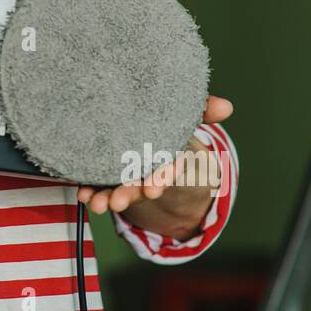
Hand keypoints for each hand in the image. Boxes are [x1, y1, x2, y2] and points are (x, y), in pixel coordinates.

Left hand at [77, 95, 232, 215]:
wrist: (146, 133)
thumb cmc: (167, 124)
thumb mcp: (184, 115)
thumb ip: (202, 110)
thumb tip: (227, 107)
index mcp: (167, 155)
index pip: (167, 168)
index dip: (161, 178)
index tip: (154, 187)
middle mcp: (147, 167)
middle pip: (140, 183)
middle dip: (130, 194)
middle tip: (117, 201)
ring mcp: (126, 172)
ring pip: (118, 188)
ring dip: (107, 197)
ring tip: (96, 203)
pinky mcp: (106, 172)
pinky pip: (98, 184)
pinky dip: (90, 191)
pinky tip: (82, 194)